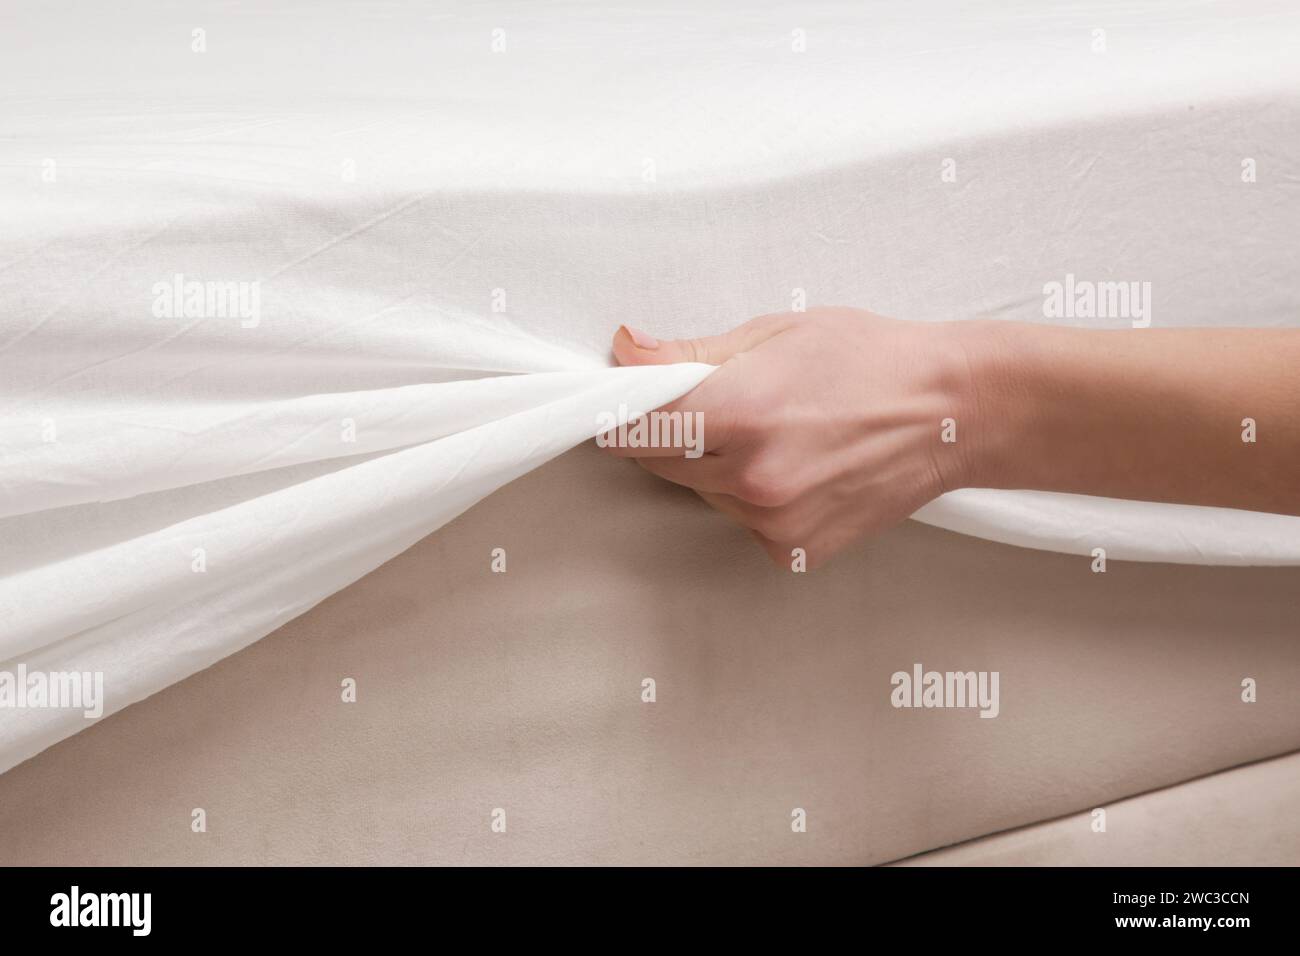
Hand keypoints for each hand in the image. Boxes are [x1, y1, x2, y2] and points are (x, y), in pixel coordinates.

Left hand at [604, 308, 981, 567]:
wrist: (951, 410)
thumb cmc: (869, 358)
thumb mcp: (773, 333)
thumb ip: (689, 354)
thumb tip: (625, 351)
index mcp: (739, 414)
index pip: (631, 428)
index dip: (622, 411)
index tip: (625, 401)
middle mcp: (752, 478)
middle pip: (659, 463)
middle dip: (672, 434)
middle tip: (723, 404)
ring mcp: (774, 522)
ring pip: (701, 494)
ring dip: (714, 467)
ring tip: (775, 432)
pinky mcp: (794, 550)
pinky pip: (741, 522)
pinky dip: (751, 498)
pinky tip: (796, 466)